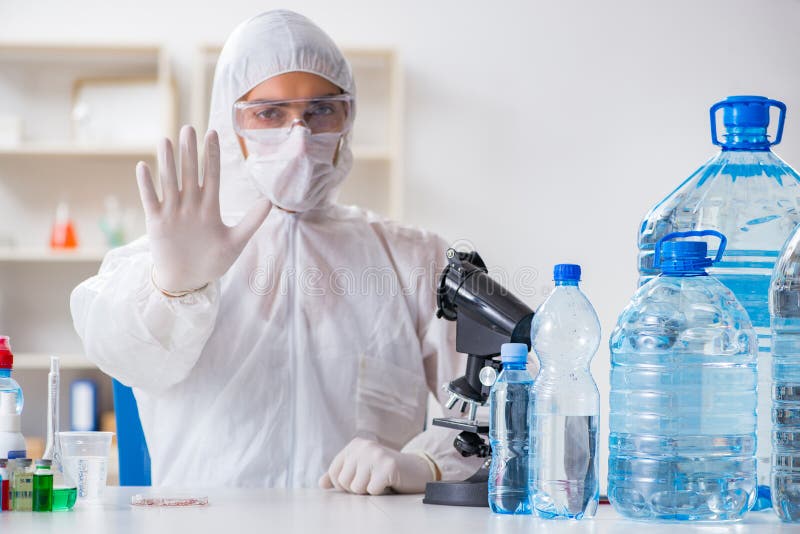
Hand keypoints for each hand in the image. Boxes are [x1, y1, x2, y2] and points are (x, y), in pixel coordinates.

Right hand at [136, 125, 271, 291]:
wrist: (188, 280)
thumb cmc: (212, 261)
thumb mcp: (236, 242)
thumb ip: (252, 221)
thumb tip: (270, 201)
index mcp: (210, 207)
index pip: (211, 175)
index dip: (211, 155)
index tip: (212, 133)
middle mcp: (191, 205)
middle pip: (189, 173)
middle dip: (189, 152)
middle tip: (188, 128)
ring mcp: (173, 212)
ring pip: (170, 182)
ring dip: (167, 162)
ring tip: (166, 140)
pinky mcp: (157, 222)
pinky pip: (151, 200)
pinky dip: (147, 185)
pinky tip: (143, 167)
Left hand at [319, 437, 434, 494]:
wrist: (416, 469)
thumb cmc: (385, 470)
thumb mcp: (361, 468)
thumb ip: (341, 473)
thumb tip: (321, 483)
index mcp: (354, 445)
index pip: (333, 473)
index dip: (343, 484)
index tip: (358, 480)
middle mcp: (363, 446)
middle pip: (344, 482)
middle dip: (357, 488)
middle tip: (372, 480)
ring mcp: (375, 455)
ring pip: (356, 488)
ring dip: (369, 490)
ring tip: (380, 480)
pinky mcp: (387, 466)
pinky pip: (372, 490)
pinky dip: (380, 492)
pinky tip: (389, 482)